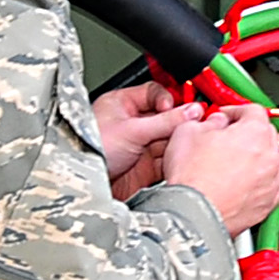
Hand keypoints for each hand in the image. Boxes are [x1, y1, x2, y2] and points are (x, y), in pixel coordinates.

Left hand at [93, 81, 203, 198]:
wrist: (82, 186)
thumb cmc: (90, 150)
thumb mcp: (132, 130)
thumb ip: (165, 121)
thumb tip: (192, 110)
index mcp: (121, 104)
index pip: (153, 93)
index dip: (168, 100)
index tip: (180, 109)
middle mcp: (130, 124)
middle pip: (164, 118)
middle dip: (179, 123)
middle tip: (196, 125)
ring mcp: (137, 147)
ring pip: (167, 140)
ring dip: (179, 142)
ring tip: (192, 143)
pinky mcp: (143, 169)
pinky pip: (165, 161)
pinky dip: (176, 160)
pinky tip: (183, 159)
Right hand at [161, 105, 278, 234]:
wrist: (192, 216)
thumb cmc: (191, 179)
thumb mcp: (188, 132)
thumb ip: (207, 121)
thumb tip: (214, 123)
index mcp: (254, 133)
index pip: (253, 111)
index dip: (236, 110)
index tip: (225, 116)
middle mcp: (270, 158)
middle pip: (269, 134)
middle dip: (250, 132)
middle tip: (229, 137)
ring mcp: (271, 184)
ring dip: (268, 158)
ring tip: (249, 160)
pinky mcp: (266, 207)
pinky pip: (275, 190)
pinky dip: (267, 184)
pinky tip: (251, 185)